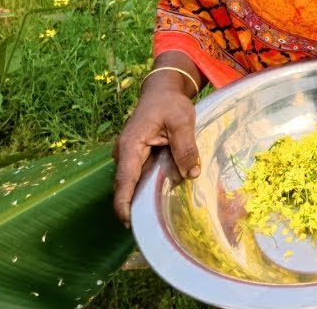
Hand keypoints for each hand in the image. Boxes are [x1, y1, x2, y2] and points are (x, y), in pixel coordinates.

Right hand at [112, 70, 200, 226]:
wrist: (162, 90)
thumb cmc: (170, 103)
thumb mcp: (182, 121)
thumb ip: (185, 147)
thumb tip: (192, 174)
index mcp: (130, 145)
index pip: (124, 180)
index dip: (124, 203)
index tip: (129, 223)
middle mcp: (124, 153)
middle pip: (127, 186)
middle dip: (136, 206)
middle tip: (155, 226)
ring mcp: (129, 156)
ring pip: (135, 183)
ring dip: (144, 197)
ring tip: (161, 216)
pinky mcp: (137, 157)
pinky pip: (141, 176)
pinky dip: (150, 186)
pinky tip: (164, 196)